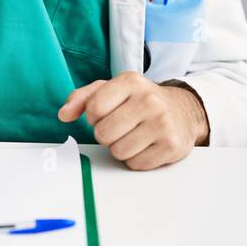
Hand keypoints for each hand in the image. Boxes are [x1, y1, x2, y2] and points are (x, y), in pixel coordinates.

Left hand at [57, 72, 209, 170]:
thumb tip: (64, 114)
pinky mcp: (171, 145)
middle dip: (107, 135)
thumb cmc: (141, 101)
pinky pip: (135, 164)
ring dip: (121, 148)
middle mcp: (149, 100)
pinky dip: (136, 159)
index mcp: (131, 81)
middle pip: (104, 134)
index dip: (93, 117)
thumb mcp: (112, 89)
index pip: (94, 108)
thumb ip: (83, 98)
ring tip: (134, 135)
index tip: (104, 114)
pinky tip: (146, 145)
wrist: (182, 111)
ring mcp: (162, 123)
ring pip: (118, 152)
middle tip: (121, 127)